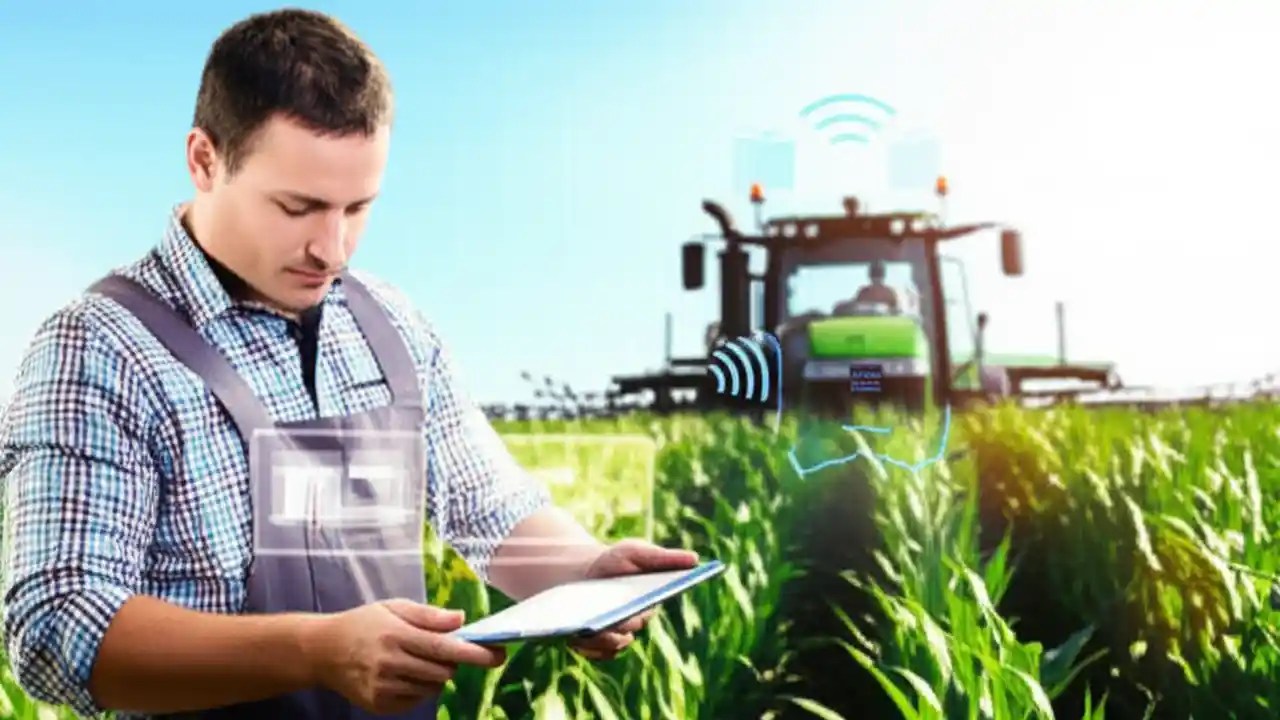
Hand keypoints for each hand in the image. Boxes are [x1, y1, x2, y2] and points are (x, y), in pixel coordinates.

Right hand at [305, 599, 505, 714]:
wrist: (323, 651)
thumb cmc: (364, 623)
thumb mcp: (394, 608)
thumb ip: (429, 615)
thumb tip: (462, 619)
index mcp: (397, 635)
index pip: (445, 647)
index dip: (475, 653)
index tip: (499, 655)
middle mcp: (391, 663)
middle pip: (443, 670)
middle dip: (452, 660)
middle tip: (442, 649)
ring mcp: (384, 687)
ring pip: (432, 687)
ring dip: (435, 674)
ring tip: (416, 658)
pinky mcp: (380, 704)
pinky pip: (416, 700)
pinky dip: (419, 688)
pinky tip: (404, 673)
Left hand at [568, 539, 699, 660]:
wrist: (583, 574)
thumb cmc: (614, 561)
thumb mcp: (635, 551)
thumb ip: (663, 557)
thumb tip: (695, 558)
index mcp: (650, 600)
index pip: (652, 606)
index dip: (646, 606)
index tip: (640, 601)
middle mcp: (637, 622)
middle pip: (632, 625)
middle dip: (622, 620)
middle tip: (611, 616)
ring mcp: (618, 637)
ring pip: (615, 642)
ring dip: (603, 635)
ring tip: (588, 628)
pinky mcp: (599, 648)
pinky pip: (596, 652)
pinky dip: (587, 645)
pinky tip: (576, 636)